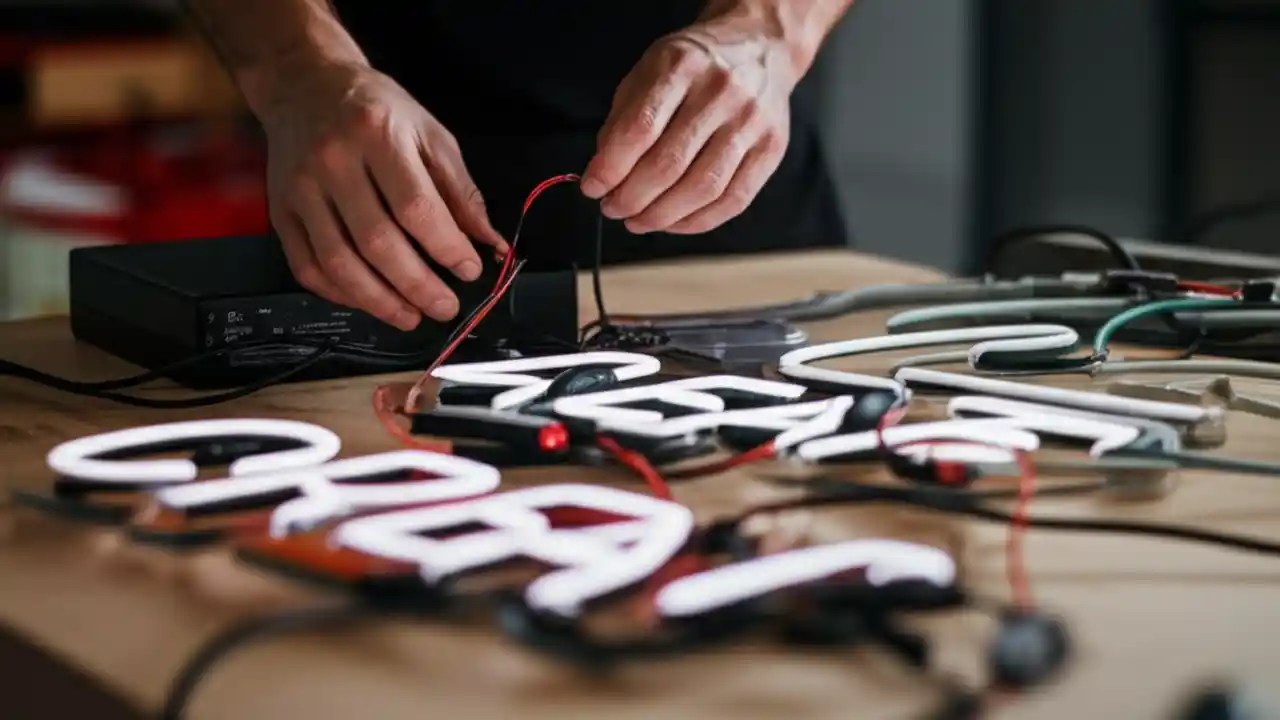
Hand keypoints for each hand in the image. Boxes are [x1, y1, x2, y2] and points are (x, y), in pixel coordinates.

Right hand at [257, 62, 505, 330]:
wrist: (306, 85)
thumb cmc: (376, 110)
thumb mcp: (430, 134)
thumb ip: (461, 191)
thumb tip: (491, 244)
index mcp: (376, 135)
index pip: (416, 207)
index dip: (446, 247)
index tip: (469, 270)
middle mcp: (333, 162)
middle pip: (377, 242)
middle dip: (417, 285)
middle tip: (445, 306)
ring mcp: (300, 189)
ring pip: (339, 262)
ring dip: (380, 301)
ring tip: (411, 316)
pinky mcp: (281, 211)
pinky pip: (307, 267)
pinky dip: (340, 294)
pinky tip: (370, 302)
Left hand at [581, 9, 804, 235]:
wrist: (759, 47)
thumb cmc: (694, 67)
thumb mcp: (648, 72)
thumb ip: (623, 120)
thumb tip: (604, 176)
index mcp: (681, 66)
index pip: (640, 128)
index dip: (611, 167)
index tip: (592, 187)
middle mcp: (720, 92)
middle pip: (669, 164)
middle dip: (632, 198)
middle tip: (612, 209)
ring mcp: (751, 122)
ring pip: (703, 188)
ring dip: (662, 216)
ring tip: (638, 221)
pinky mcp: (771, 149)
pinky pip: (733, 200)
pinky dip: (697, 222)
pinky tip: (673, 223)